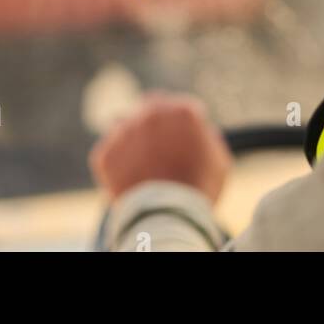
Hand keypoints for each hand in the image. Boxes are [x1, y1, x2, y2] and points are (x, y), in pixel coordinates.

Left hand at [88, 92, 232, 203]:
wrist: (166, 218)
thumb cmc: (199, 190)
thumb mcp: (218, 161)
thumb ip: (208, 139)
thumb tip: (201, 132)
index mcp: (183, 112)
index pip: (179, 106)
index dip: (181, 122)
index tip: (181, 134)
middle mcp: (151, 114)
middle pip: (150, 105)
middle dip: (154, 121)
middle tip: (157, 141)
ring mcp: (124, 132)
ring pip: (123, 123)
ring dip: (131, 135)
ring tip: (139, 160)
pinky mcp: (104, 153)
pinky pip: (110, 150)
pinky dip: (117, 161)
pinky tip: (128, 176)